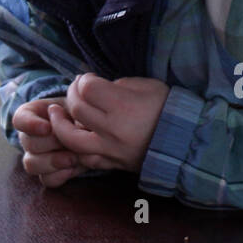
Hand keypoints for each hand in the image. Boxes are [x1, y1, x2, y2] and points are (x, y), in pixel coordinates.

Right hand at [12, 96, 81, 187]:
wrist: (90, 130)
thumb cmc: (81, 113)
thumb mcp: (79, 107)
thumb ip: (76, 116)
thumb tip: (78, 128)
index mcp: (31, 115)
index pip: (20, 119)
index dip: (30, 125)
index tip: (47, 127)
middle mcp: (29, 136)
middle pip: (28, 143)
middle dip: (51, 143)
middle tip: (70, 141)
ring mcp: (36, 157)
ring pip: (32, 164)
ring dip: (52, 162)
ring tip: (73, 158)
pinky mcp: (49, 173)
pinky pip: (46, 179)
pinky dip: (59, 176)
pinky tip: (72, 168)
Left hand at [49, 74, 170, 173]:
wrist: (186, 141)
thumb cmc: (167, 108)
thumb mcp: (145, 85)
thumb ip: (116, 86)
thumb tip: (93, 89)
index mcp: (124, 106)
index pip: (87, 88)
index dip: (83, 80)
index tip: (87, 79)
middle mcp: (114, 129)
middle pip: (77, 109)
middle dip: (71, 94)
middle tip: (76, 90)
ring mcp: (112, 150)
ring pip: (71, 139)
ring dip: (60, 124)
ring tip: (56, 114)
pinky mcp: (113, 164)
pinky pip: (85, 158)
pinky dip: (76, 146)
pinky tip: (75, 134)